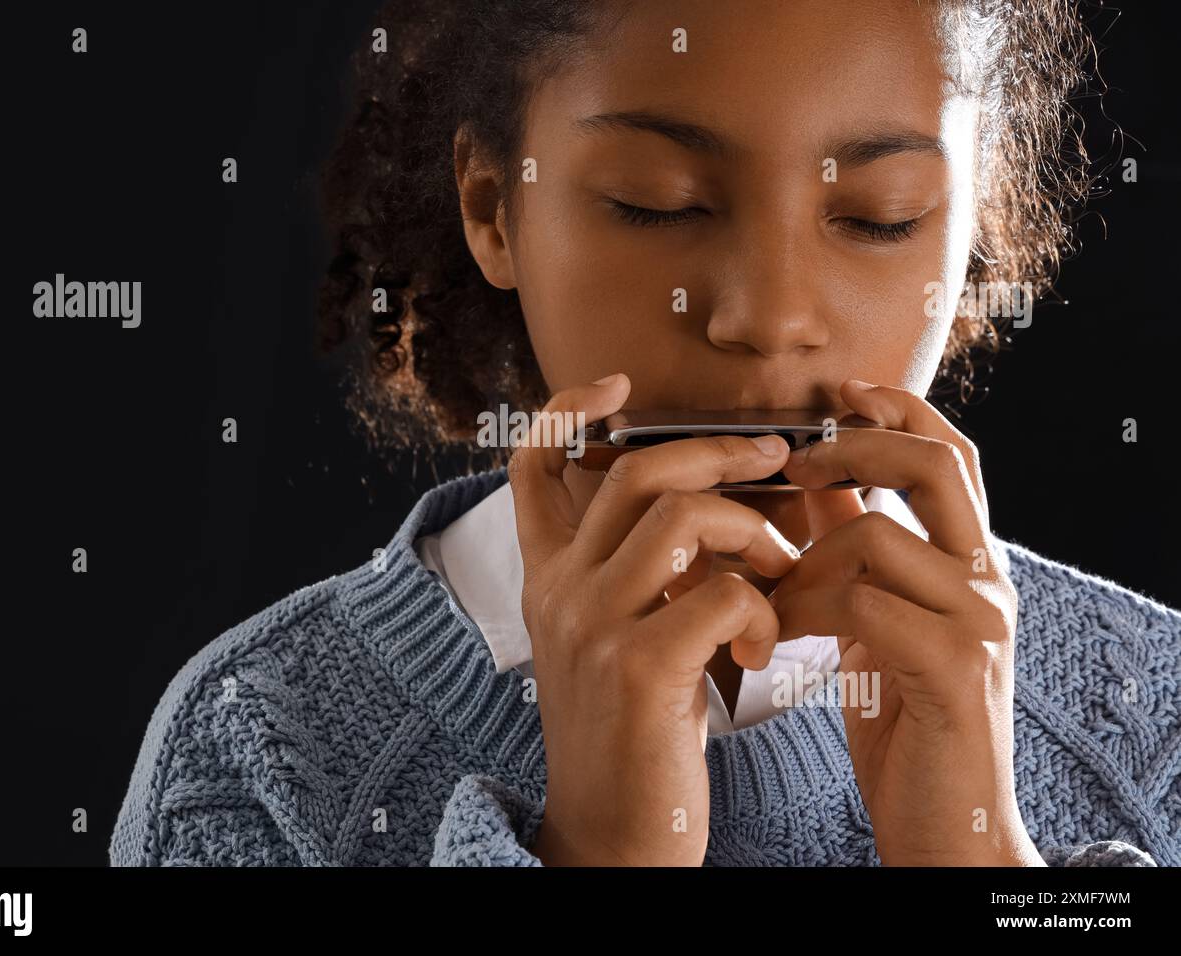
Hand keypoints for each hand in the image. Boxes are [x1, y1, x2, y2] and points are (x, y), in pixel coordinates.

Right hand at [509, 373, 800, 864]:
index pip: (531, 466)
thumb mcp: (613, 642)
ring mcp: (592, 624)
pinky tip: (764, 650)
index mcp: (546, 578)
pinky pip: (723, 591)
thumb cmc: (633, 736)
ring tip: (779, 575)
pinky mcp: (639, 667)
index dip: (566, 410)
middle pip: (635, 469)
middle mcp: (557, 590)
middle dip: (717, 450)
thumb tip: (711, 508)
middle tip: (773, 457)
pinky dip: (764, 610)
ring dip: (755, 532)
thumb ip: (638, 576)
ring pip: (684, 515)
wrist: (613, 838)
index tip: (617, 385)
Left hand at [768, 379, 1044, 865]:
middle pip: (935, 465)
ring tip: (768, 602)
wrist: (947, 824)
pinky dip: (805, 613)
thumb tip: (812, 478)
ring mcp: (979, 621)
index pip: (950, 454)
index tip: (839, 392)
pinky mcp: (955, 667)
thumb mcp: (876, 619)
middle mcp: (988, 580)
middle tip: (795, 462)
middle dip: (857, 445)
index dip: (897, 410)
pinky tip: (778, 642)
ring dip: (801, 560)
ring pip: (877, 538)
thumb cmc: (903, 721)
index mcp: (970, 562)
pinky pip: (864, 604)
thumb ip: (856, 547)